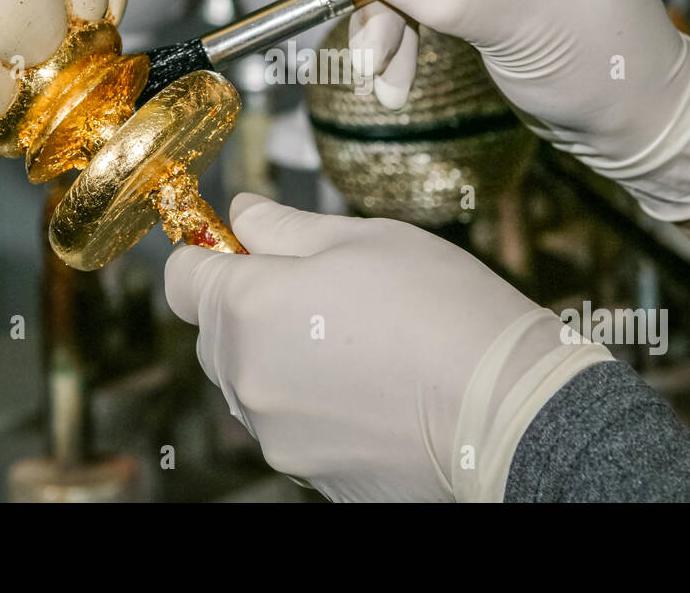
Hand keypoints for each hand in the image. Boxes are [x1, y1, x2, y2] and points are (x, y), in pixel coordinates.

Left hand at [163, 193, 611, 502]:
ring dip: (286, 358)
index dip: (211, 253)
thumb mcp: (365, 239)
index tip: (249, 248)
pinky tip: (376, 389)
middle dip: (252, 306)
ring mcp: (276, 435)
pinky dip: (318, 404)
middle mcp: (245, 378)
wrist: (508, 413)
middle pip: (216, 333)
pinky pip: (294, 425)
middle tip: (327, 290)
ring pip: (256, 381)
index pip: (181, 277)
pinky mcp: (310, 474)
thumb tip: (241, 214)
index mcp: (247, 308)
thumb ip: (285, 227)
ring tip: (364, 343)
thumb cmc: (442, 311)